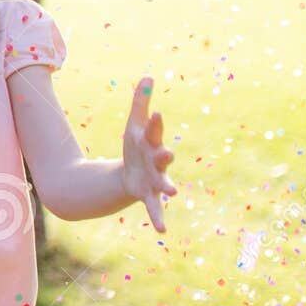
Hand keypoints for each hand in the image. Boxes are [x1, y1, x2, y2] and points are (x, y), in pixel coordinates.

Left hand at [121, 76, 176, 232]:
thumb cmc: (137, 148)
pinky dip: (159, 218)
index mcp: (152, 143)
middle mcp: (157, 162)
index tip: (157, 113)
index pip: (154, 131)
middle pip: (162, 157)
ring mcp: (155, 180)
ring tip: (173, 191)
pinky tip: (162, 230)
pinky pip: (154, 208)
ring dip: (166, 186)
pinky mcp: (148, 196)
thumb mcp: (135, 125)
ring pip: (162, 183)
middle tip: (167, 153)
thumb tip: (148, 75)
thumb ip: (140, 103)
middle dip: (164, 155)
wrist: (132, 174)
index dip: (155, 123)